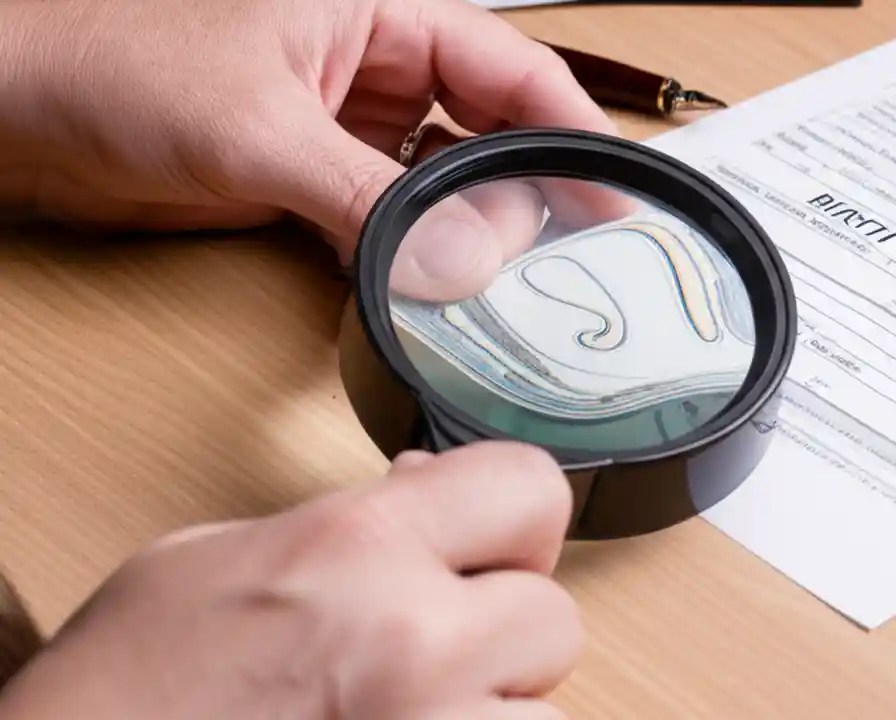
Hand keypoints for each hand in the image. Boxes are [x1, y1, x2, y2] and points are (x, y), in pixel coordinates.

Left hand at [0, 0, 631, 299]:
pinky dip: (417, 259)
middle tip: (552, 256)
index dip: (569, 130)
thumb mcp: (259, 125)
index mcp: (382, 14)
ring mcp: (349, 129)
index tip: (611, 192)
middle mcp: (376, 68)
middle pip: (491, 131)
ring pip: (446, 184)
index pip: (510, 68)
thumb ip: (368, 196)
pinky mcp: (317, 182)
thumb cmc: (113, 59)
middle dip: (525, 192)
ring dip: (472, 234)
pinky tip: (438, 290)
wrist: (29, 113)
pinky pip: (394, 224)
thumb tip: (457, 256)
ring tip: (509, 282)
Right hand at [0, 443, 580, 719]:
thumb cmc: (128, 687)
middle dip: (505, 631)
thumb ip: (352, 518)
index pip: (530, 489)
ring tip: (410, 708)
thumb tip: (430, 485)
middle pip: (556, 619)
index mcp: (357, 548)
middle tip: (435, 643)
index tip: (496, 541)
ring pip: (544, 717)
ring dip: (494, 710)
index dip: (517, 515)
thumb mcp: (225, 555)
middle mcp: (412, 643)